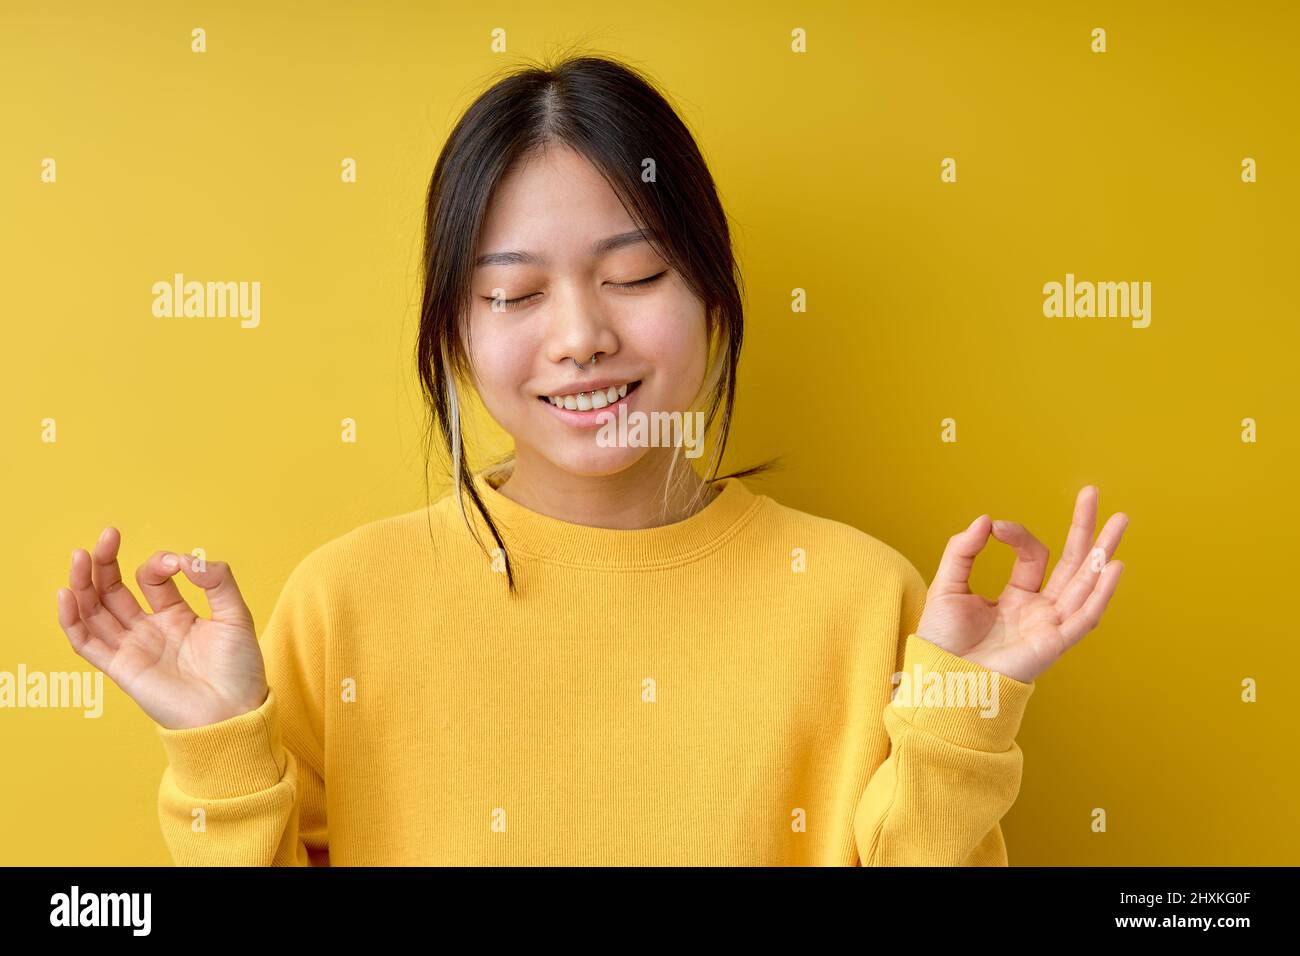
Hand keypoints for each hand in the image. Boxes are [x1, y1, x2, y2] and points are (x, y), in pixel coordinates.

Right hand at [55, 527, 267, 729]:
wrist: (235, 712)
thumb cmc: (240, 669)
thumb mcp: (236, 615)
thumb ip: (217, 581)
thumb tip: (189, 559)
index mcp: (176, 616)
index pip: (154, 579)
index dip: (162, 563)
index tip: (180, 564)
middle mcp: (150, 630)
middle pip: (115, 590)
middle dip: (107, 562)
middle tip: (106, 536)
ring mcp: (133, 648)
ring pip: (95, 611)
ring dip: (83, 584)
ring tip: (80, 556)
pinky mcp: (121, 668)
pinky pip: (87, 642)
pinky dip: (72, 619)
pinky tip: (67, 593)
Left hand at [915, 486, 1127, 683]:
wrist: (940, 676)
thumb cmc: (942, 640)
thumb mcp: (948, 585)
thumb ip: (963, 551)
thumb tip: (985, 519)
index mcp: (1017, 597)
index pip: (1033, 556)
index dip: (1017, 535)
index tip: (993, 528)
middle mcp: (1039, 610)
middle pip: (1072, 564)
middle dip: (1085, 531)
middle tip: (1095, 495)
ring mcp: (1049, 626)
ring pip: (1084, 585)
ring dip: (1102, 553)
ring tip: (1120, 520)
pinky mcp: (1053, 645)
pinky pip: (1084, 617)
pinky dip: (1100, 593)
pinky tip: (1112, 566)